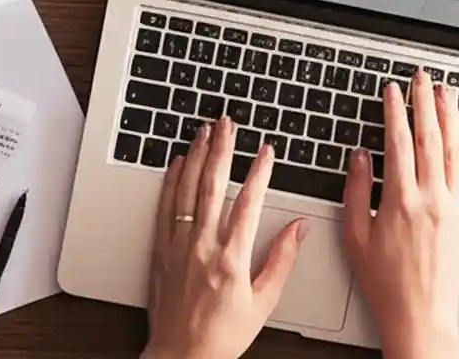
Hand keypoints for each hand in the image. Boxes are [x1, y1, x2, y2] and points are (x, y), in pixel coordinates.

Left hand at [142, 117, 308, 358]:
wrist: (180, 356)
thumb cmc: (222, 336)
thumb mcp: (263, 303)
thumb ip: (281, 260)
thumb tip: (298, 228)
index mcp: (230, 259)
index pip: (247, 203)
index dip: (259, 173)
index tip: (266, 151)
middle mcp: (201, 247)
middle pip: (212, 185)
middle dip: (222, 149)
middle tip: (228, 124)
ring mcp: (177, 246)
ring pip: (186, 190)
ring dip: (196, 156)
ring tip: (204, 132)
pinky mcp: (160, 250)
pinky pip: (165, 207)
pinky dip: (171, 181)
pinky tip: (177, 163)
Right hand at [342, 71, 458, 358]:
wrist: (420, 313)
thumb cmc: (385, 280)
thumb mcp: (355, 235)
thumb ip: (357, 190)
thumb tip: (360, 156)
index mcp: (400, 200)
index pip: (398, 143)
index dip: (394, 111)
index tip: (392, 91)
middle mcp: (431, 199)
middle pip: (430, 139)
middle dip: (425, 103)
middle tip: (422, 79)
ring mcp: (454, 208)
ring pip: (456, 153)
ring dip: (451, 119)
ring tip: (446, 94)